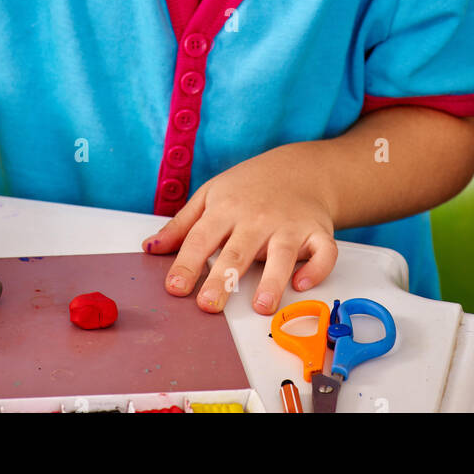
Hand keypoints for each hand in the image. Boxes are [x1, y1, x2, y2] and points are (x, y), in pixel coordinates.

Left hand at [142, 146, 337, 314]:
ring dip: (272, 279)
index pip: (201, 238)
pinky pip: (323, 252)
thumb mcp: (211, 195)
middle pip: (238, 251)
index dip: (187, 264)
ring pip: (282, 253)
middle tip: (209, 304)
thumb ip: (182, 225)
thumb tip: (150, 248)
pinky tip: (303, 283)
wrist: (299, 169)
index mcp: (226, 208)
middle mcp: (258, 217)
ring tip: (261, 305)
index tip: (174, 288)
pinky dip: (317, 268)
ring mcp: (289, 225)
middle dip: (223, 278)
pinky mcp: (317, 231)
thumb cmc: (250, 187)